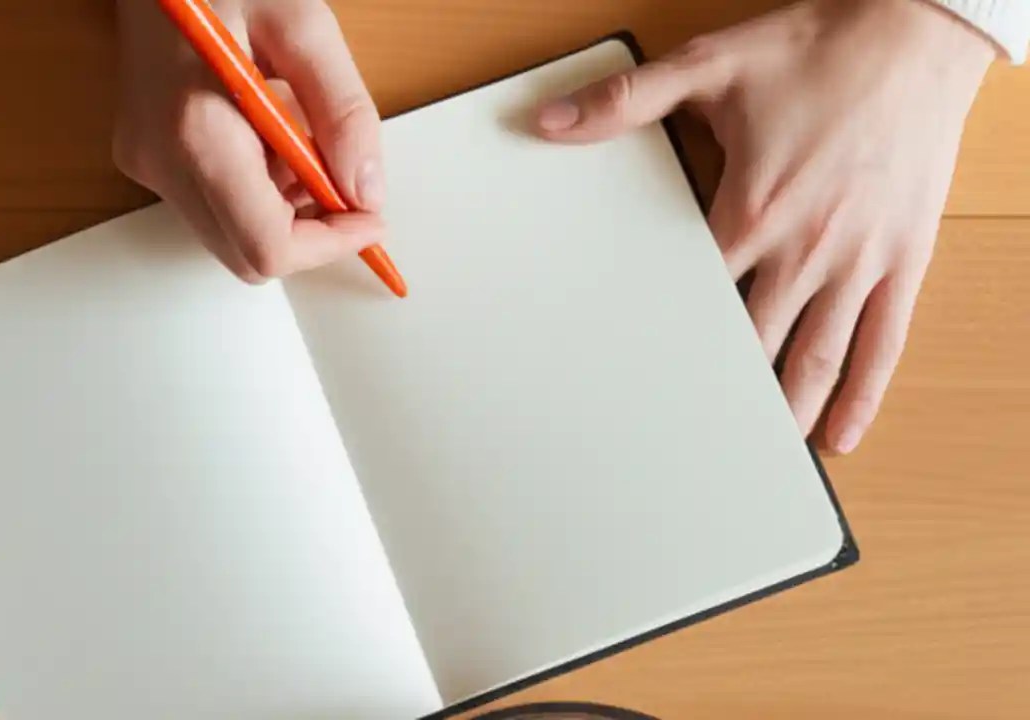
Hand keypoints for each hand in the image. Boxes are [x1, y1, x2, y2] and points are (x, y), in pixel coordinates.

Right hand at [112, 0, 383, 281]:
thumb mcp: (303, 24)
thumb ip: (342, 113)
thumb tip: (366, 189)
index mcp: (198, 130)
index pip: (266, 245)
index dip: (329, 244)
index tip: (368, 217)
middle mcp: (161, 160)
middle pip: (247, 256)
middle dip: (307, 233)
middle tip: (345, 181)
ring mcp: (147, 163)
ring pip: (230, 237)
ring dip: (283, 211)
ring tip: (301, 138)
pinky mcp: (144, 159)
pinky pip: (212, 206)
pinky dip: (256, 191)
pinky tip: (268, 133)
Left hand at [535, 0, 995, 452]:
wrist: (915, 29)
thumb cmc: (817, 50)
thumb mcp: (709, 64)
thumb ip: (626, 101)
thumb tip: (552, 123)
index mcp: (749, 210)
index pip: (691, 296)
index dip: (659, 342)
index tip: (632, 383)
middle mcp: (803, 247)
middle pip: (751, 341)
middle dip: (718, 395)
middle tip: (685, 442)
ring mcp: (859, 259)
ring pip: (816, 355)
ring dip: (785, 411)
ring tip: (755, 455)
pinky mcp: (905, 258)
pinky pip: (885, 340)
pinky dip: (864, 391)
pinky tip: (842, 431)